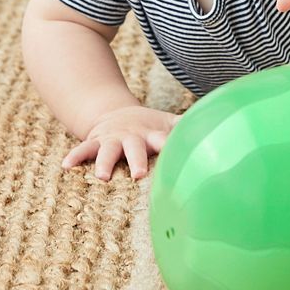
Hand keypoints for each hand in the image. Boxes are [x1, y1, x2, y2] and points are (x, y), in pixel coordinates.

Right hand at [62, 105, 180, 180]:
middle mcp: (133, 137)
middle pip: (136, 148)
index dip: (170, 146)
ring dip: (105, 162)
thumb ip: (188, 131)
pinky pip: (84, 149)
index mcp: (153, 135)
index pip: (164, 140)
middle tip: (141, 176)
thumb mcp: (168, 124)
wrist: (117, 112)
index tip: (178, 155)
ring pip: (108, 151)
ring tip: (101, 176)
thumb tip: (223, 130)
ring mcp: (113, 139)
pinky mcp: (96, 141)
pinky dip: (75, 157)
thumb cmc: (150, 127)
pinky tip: (66, 166)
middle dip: (138, 160)